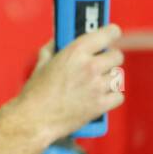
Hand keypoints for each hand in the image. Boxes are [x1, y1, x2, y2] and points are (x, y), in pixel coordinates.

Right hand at [18, 26, 123, 143]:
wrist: (33, 119)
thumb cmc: (35, 93)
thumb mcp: (42, 63)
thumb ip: (53, 48)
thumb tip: (58, 41)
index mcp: (76, 51)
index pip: (109, 33)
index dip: (111, 33)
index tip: (111, 35)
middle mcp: (90, 66)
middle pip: (117, 55)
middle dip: (109, 59)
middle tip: (100, 64)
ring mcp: (97, 86)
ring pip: (117, 76)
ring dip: (109, 79)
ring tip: (96, 83)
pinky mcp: (100, 105)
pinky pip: (118, 96)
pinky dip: (111, 97)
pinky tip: (99, 97)